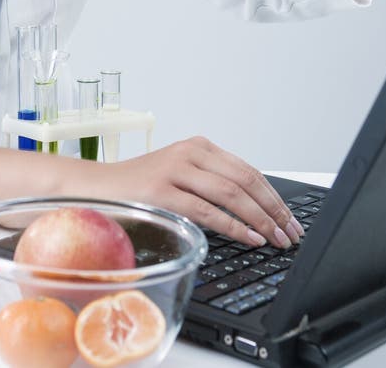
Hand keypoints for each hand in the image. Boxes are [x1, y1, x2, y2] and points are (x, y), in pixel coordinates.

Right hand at [103, 136, 302, 248]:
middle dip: (273, 209)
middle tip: (290, 233)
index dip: (273, 196)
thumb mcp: (179, 175)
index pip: (248, 170)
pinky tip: (249, 237)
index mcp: (198, 147)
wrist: (96, 187)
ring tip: (275, 238)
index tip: (289, 219)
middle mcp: (190, 153)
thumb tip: (255, 209)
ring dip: (260, 219)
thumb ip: (210, 182)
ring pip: (231, 193)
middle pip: (245, 180)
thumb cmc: (139, 187)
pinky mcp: (162, 192)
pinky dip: (234, 226)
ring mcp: (175, 170)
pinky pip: (207, 211)